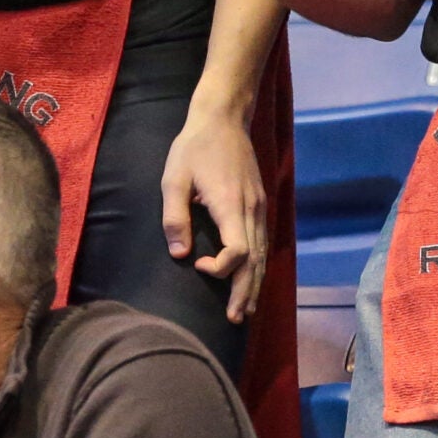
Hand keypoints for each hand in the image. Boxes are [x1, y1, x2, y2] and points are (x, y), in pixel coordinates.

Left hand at [162, 105, 267, 321]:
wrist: (223, 118)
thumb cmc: (194, 147)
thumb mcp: (174, 178)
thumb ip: (175, 217)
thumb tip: (180, 255)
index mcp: (231, 205)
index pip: (239, 250)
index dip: (223, 268)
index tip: (199, 266)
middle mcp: (251, 210)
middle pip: (255, 260)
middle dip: (244, 292)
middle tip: (234, 319)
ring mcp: (259, 207)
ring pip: (263, 254)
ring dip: (254, 284)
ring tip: (244, 310)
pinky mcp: (259, 203)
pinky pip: (263, 242)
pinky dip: (258, 266)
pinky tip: (252, 279)